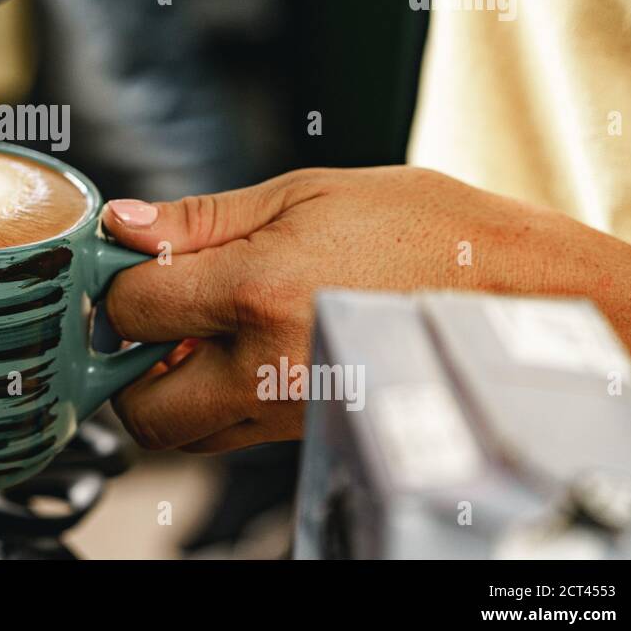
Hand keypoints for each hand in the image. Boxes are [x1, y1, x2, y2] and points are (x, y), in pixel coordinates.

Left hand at [101, 166, 630, 452]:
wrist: (513, 290)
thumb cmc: (421, 229)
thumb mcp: (304, 193)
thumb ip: (201, 219)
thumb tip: (126, 223)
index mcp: (257, 291)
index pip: (132, 309)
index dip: (117, 281)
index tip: (128, 263)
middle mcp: (266, 366)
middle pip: (140, 405)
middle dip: (126, 361)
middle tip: (148, 314)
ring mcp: (290, 411)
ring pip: (183, 435)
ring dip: (167, 389)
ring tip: (195, 332)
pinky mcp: (310, 432)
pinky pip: (232, 437)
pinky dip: (213, 403)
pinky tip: (238, 350)